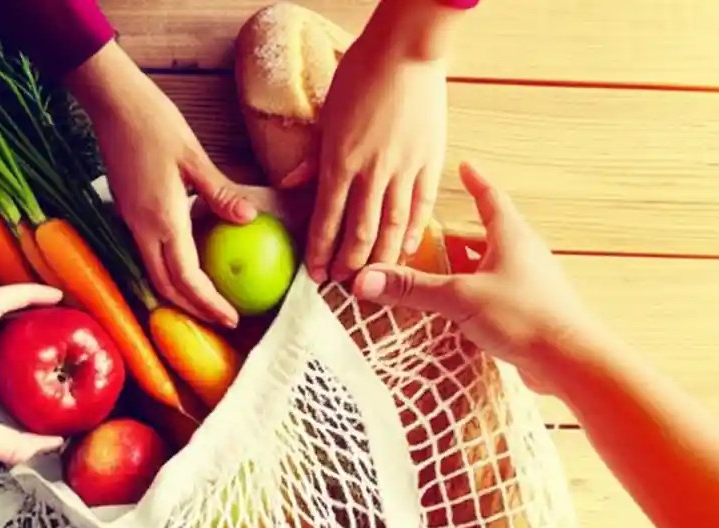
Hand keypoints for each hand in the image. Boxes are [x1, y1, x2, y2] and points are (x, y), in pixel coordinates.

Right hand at [69, 43, 254, 327]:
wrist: (112, 103)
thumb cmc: (154, 123)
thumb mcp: (194, 157)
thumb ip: (220, 193)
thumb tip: (250, 218)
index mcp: (163, 218)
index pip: (186, 278)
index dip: (208, 304)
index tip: (230, 318)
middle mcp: (142, 228)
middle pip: (165, 286)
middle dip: (192, 309)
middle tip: (221, 318)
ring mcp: (130, 221)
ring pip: (152, 273)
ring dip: (178, 293)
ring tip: (206, 300)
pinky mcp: (127, 211)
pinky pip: (147, 253)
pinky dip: (168, 270)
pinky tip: (188, 264)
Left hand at [286, 0, 460, 284]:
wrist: (407, 52)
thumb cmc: (361, 76)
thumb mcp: (327, 116)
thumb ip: (311, 158)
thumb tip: (288, 187)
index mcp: (341, 160)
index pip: (327, 218)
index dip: (321, 250)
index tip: (316, 274)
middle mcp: (372, 171)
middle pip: (360, 231)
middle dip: (349, 262)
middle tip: (342, 283)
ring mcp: (405, 169)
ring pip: (393, 227)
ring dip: (381, 257)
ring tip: (372, 277)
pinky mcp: (430, 163)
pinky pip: (422, 208)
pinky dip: (414, 233)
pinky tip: (406, 251)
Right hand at [354, 162, 599, 393]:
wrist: (569, 360)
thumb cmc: (525, 317)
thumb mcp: (460, 297)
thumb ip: (412, 288)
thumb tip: (365, 279)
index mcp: (511, 236)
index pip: (490, 199)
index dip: (475, 182)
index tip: (464, 166)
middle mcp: (521, 255)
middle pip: (483, 235)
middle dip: (453, 234)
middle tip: (425, 232)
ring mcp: (525, 284)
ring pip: (486, 266)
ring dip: (460, 267)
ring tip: (431, 270)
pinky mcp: (525, 312)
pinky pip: (491, 293)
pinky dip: (470, 294)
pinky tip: (454, 309)